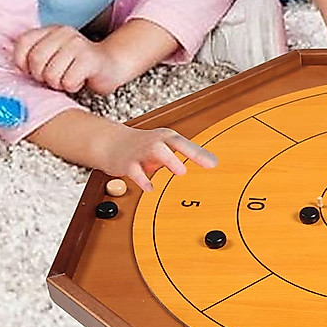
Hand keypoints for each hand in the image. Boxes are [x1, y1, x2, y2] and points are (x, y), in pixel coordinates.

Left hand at [14, 25, 104, 93]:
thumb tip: (12, 72)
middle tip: (53, 77)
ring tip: (67, 78)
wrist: (111, 64)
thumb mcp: (52, 57)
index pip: (22, 44)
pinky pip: (68, 80)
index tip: (34, 70)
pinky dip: (72, 86)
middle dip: (42, 76)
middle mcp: (64, 33)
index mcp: (50, 30)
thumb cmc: (76, 66)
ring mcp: (78, 44)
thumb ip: (32, 58)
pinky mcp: (90, 58)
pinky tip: (79, 80)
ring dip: (58, 83)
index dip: (23, 63)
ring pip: (51, 73)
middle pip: (36, 59)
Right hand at [99, 124, 216, 191]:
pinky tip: (150, 188)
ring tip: (181, 171)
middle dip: (191, 151)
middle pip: (175, 142)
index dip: (201, 153)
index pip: (186, 144)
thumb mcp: (165, 148)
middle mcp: (156, 142)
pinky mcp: (127, 163)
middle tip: (207, 164)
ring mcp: (141, 151)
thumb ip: (186, 154)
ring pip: (157, 151)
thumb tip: (212, 163)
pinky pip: (135, 171)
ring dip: (170, 160)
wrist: (111, 144)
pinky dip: (143, 179)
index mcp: (166, 138)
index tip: (215, 164)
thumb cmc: (143, 147)